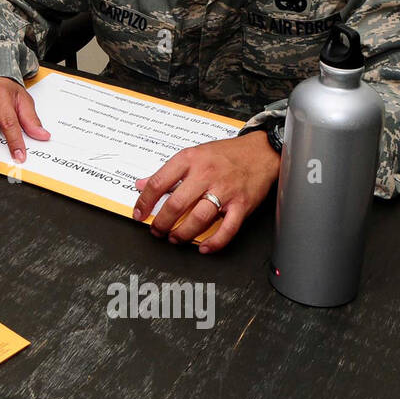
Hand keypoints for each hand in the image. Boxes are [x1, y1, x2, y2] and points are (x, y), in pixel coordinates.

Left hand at [131, 131, 279, 253]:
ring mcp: (225, 190)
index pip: (158, 183)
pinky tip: (204, 247)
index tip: (139, 214)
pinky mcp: (242, 204)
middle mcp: (206, 174)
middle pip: (176, 204)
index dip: (144, 202)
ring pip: (199, 218)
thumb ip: (167, 172)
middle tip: (157, 230)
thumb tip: (141, 184)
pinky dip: (215, 242)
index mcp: (190, 159)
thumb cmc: (226, 153)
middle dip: (162, 222)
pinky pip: (228, 228)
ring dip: (183, 233)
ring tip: (175, 238)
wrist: (260, 151)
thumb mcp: (192, 154)